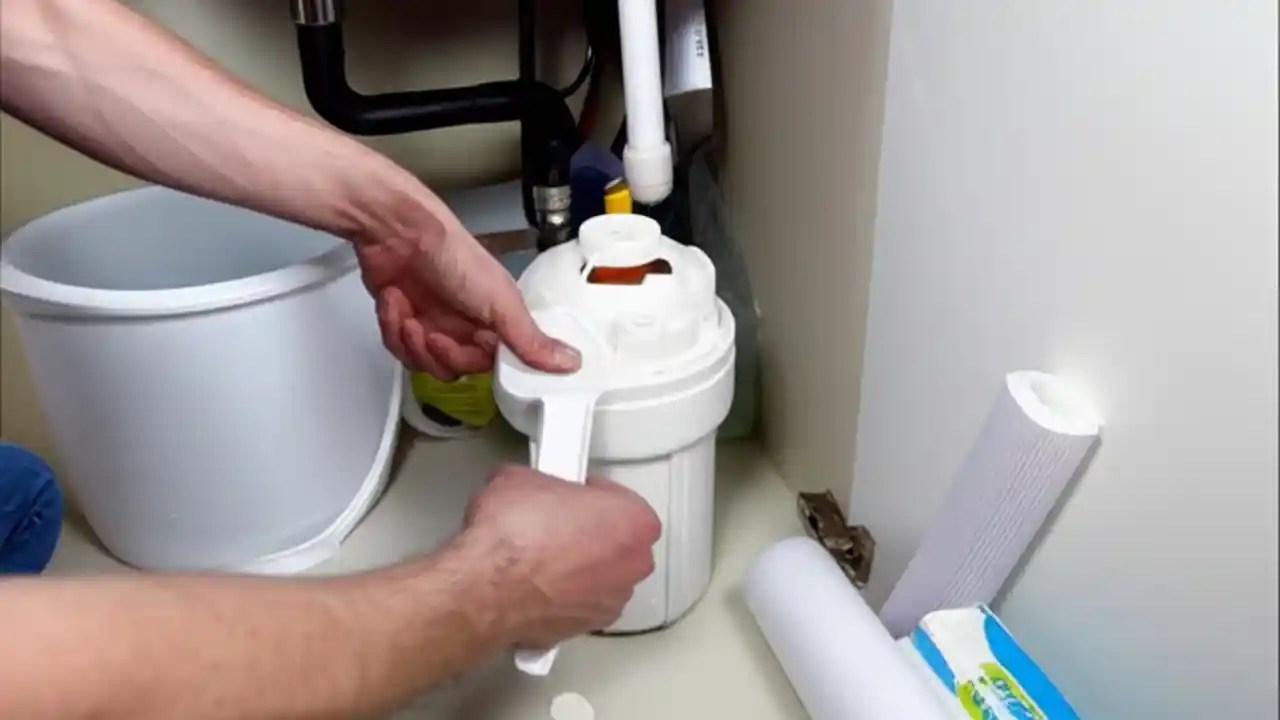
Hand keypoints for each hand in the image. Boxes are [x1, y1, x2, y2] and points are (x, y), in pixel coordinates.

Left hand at [353, 202, 578, 380]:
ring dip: (410, 340)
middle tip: (432, 332)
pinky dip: (391, 325)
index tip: (466, 347)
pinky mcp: (400, 318)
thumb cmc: (452, 256)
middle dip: (438, 354)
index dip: (472, 361)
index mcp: (494, 320)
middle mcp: (464, 323)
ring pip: (421, 361)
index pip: (488, 364)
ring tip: (408, 311)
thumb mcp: (501, 302)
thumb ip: (531, 340)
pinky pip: (396, 345)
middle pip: (452, 368)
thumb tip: (572, 363)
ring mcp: (431, 321)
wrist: (398, 231)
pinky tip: (394, 299)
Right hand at [462, 464, 661, 648]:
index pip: (619, 499)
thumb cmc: (516, 529)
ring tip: (540, 557)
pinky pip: (577, 604)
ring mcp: (612, 601)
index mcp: (634, 520)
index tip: (568, 495)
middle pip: (617, 542)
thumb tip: (529, 490)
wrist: (488, 587)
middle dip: (590, 533)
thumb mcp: (522, 478)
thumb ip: (544, 484)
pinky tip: (533, 584)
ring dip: (578, 567)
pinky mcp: (584, 628)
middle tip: (555, 524)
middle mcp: (633, 564)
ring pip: (600, 577)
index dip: (589, 494)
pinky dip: (561, 596)